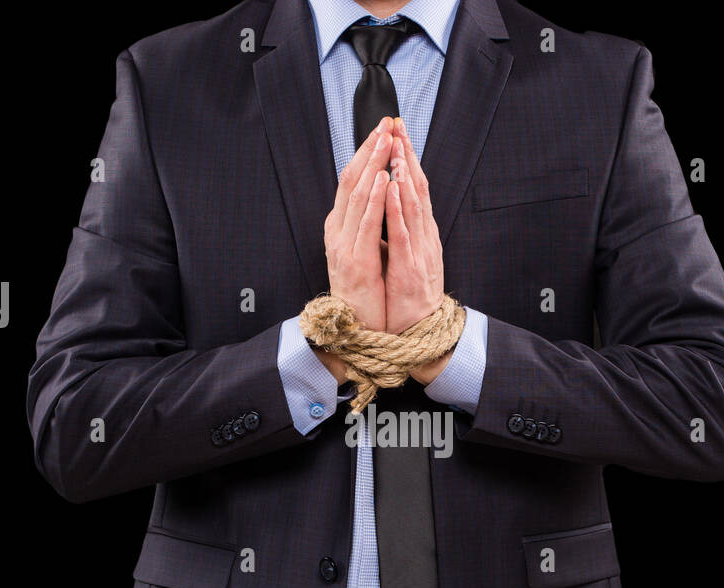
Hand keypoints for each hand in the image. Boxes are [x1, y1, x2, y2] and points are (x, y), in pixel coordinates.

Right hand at [323, 117, 392, 334]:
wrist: (354, 329)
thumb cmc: (363, 293)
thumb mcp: (363, 251)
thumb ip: (366, 225)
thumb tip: (378, 197)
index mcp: (340, 228)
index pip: (351, 181)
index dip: (366, 153)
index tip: (382, 130)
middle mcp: (338, 232)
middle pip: (351, 180)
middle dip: (370, 150)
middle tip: (385, 124)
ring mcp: (344, 245)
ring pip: (357, 195)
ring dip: (373, 165)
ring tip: (385, 141)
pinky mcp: (356, 261)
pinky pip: (366, 224)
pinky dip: (374, 199)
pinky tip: (382, 179)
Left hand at [384, 118, 451, 383]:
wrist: (419, 334)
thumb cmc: (409, 299)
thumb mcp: (404, 258)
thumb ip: (401, 232)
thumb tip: (391, 208)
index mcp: (419, 233)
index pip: (412, 188)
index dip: (405, 158)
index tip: (395, 132)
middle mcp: (422, 237)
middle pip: (416, 188)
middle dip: (406, 155)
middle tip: (397, 125)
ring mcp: (419, 251)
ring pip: (412, 206)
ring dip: (404, 174)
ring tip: (397, 148)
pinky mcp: (410, 267)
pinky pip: (403, 233)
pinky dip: (398, 208)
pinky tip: (393, 189)